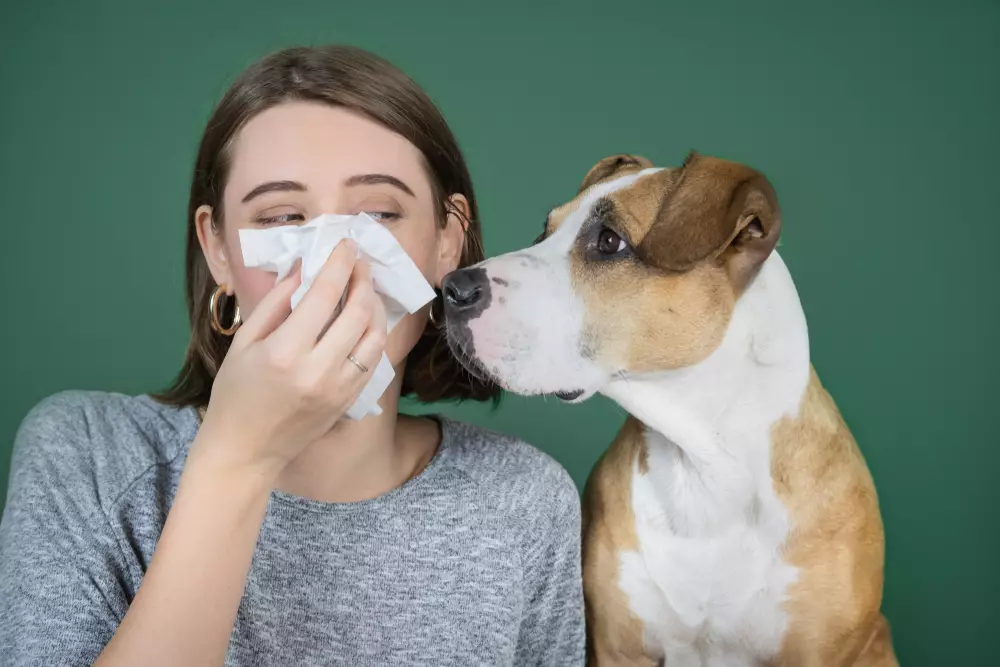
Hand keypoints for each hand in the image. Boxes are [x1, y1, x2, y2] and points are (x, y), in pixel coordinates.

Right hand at [192, 239, 386, 477]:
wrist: (246, 450)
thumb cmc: (235, 393)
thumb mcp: (244, 341)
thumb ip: (276, 301)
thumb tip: (304, 267)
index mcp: (285, 351)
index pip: (324, 295)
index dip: (339, 264)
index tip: (346, 244)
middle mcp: (317, 370)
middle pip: (357, 312)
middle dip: (363, 279)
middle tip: (360, 262)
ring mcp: (338, 388)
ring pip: (374, 336)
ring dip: (375, 306)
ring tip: (366, 288)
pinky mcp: (349, 401)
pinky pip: (373, 360)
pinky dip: (375, 334)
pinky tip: (366, 319)